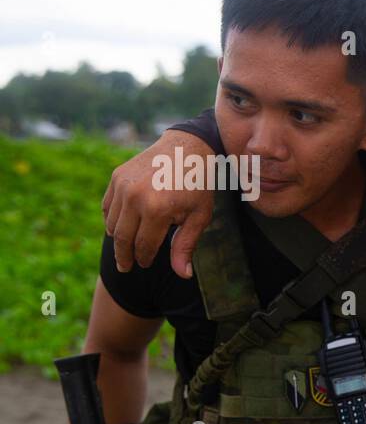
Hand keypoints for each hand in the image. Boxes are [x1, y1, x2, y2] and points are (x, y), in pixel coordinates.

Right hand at [103, 129, 214, 277]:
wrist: (187, 148)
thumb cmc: (197, 186)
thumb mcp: (199, 217)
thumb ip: (186, 246)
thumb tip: (183, 275)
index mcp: (157, 210)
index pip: (144, 246)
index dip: (144, 259)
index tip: (145, 265)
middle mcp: (135, 198)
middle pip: (122, 238)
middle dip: (124, 256)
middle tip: (124, 267)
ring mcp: (122, 186)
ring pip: (112, 223)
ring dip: (117, 238)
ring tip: (123, 249)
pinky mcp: (116, 177)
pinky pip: (107, 206)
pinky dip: (111, 219)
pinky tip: (120, 228)